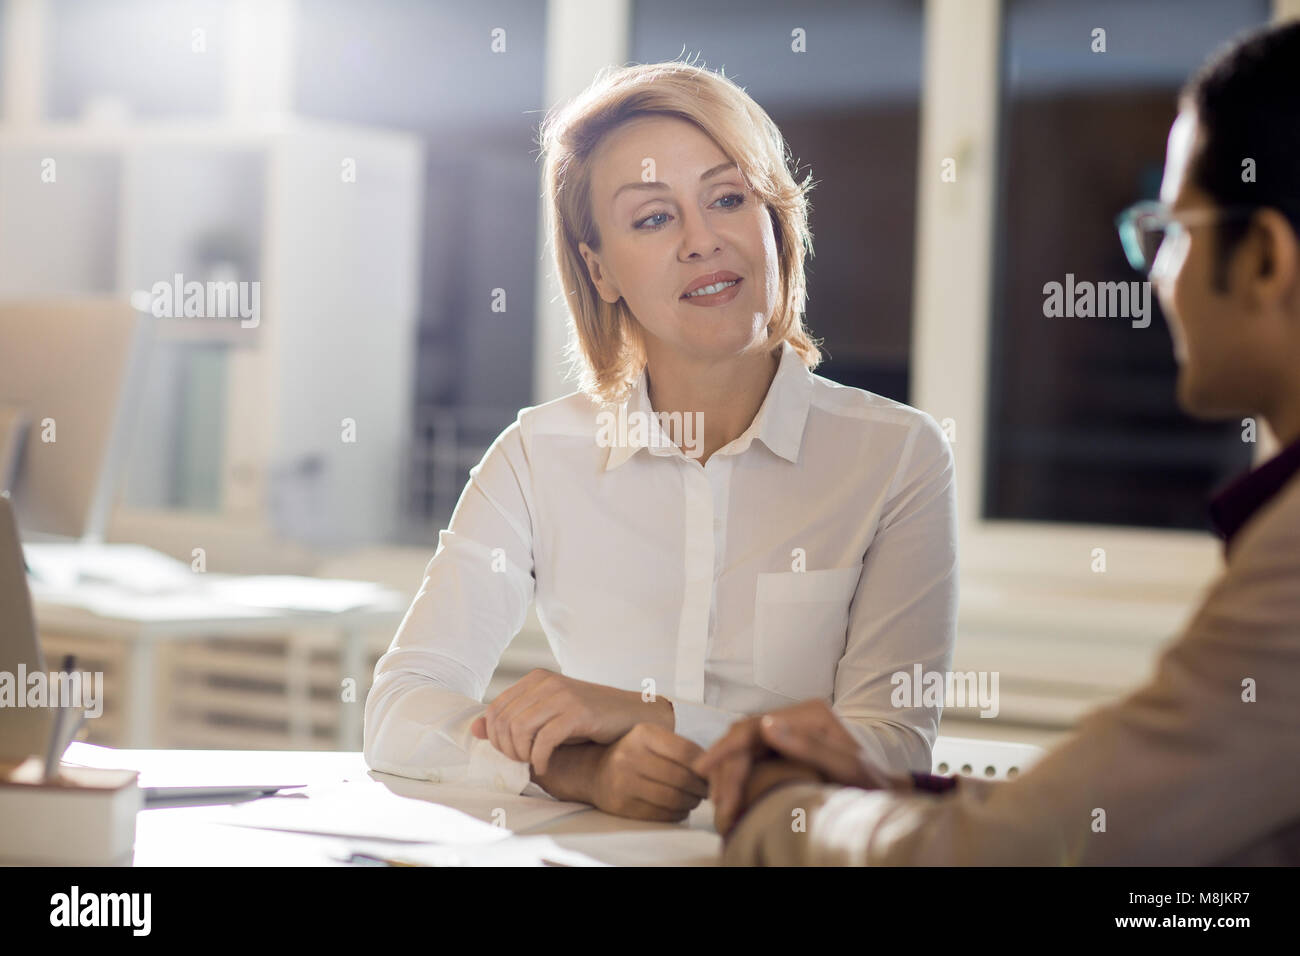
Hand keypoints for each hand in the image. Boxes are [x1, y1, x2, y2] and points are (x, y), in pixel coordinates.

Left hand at [470, 669, 672, 774]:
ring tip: (534, 763)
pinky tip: (546, 764)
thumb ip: (513, 719)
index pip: (495, 709)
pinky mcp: (578, 712)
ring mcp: (563, 695)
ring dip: (522, 755)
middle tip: (523, 761)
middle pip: (504, 722)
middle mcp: (547, 682)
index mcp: (536, 678)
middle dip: (507, 749)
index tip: (512, 753)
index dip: (496, 737)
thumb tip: (475, 729)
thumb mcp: (548, 715)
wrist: (633, 715)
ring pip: (520, 731)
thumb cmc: (589, 719)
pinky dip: (540, 758)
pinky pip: (544, 740)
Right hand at [589, 723, 708, 821]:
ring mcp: (624, 782)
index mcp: (643, 734)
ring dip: (691, 802)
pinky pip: (660, 814)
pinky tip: (679, 808)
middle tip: (707, 791)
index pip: (687, 752)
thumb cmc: (634, 754)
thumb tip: (714, 769)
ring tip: (693, 799)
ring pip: (673, 799)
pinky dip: (677, 813)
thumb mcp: (652, 739)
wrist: (594, 771)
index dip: (705, 767)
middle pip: (681, 779)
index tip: (712, 774)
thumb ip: (681, 749)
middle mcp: (630, 756)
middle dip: (701, 788)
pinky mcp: (621, 805)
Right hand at [693, 699, 901, 834]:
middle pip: (744, 738)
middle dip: (726, 773)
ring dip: (728, 777)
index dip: (725, 749)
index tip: (704, 771)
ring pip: (743, 748)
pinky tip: (732, 797)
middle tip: (721, 809)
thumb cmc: (871, 782)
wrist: (886, 791)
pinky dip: (737, 777)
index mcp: (810, 714)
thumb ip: (809, 746)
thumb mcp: (846, 767)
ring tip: (724, 809)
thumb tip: (766, 724)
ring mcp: (790, 730)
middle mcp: (796, 717)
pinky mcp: (786, 745)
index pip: (754, 727)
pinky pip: (751, 757)